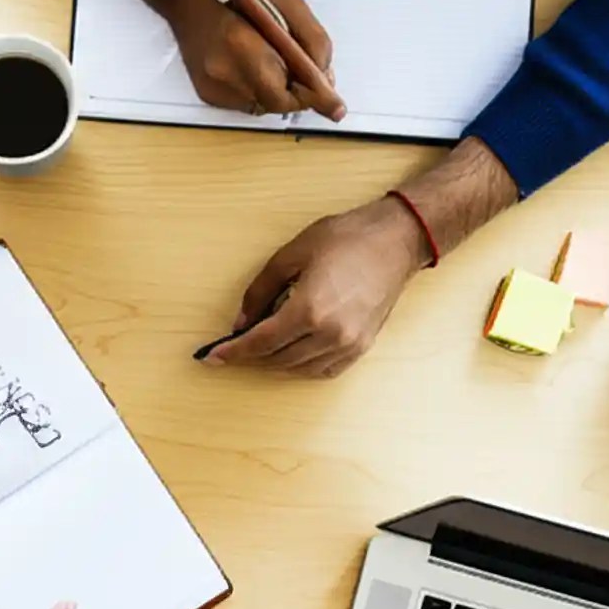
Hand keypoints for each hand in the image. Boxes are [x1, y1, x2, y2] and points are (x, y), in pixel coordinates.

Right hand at [150, 0, 343, 119]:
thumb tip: (325, 78)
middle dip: (296, 94)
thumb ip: (312, 42)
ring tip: (276, 69)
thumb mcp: (286, 7)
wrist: (190, 9)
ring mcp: (212, 87)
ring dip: (276, 92)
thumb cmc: (239, 2)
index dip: (311, 98)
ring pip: (261, 106)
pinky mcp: (207, 95)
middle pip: (275, 103)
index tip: (334, 107)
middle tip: (309, 83)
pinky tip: (254, 71)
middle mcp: (223, 71)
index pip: (284, 93)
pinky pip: (244, 104)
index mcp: (241, 44)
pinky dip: (257, 91)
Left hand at [204, 197, 429, 376]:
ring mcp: (349, 344)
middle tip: (231, 349)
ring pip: (298, 369)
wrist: (396, 240)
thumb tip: (241, 321)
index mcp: (310, 310)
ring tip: (258, 348)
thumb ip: (260, 291)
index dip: (233, 352)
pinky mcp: (362, 347)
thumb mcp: (291, 255)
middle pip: (276, 359)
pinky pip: (323, 370)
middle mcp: (330, 334)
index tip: (212, 357)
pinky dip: (300, 366)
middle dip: (249, 357)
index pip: (260, 343)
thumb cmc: (346, 239)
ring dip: (273, 362)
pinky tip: (289, 353)